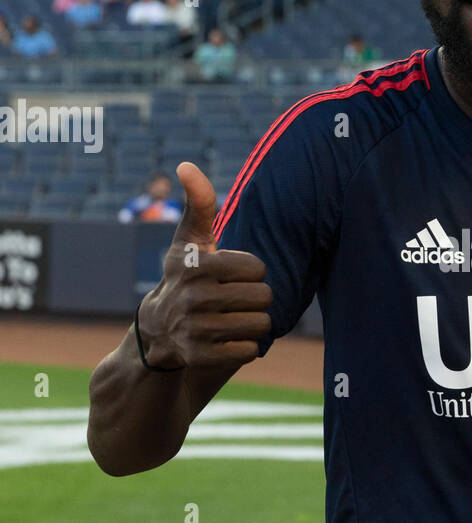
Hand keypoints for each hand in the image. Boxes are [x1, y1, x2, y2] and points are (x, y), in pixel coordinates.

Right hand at [136, 161, 271, 368]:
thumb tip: (186, 165)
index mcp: (197, 265)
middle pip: (263, 297)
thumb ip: (199, 204)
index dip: (251, 273)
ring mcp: (195, 329)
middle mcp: (193, 297)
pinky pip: (248, 351)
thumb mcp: (189, 241)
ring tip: (232, 319)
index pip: (258, 269)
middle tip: (233, 301)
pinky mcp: (200, 357)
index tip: (231, 277)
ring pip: (259, 325)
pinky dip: (244, 347)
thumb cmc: (185, 277)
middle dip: (255, 299)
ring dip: (253, 323)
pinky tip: (225, 339)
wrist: (157, 330)